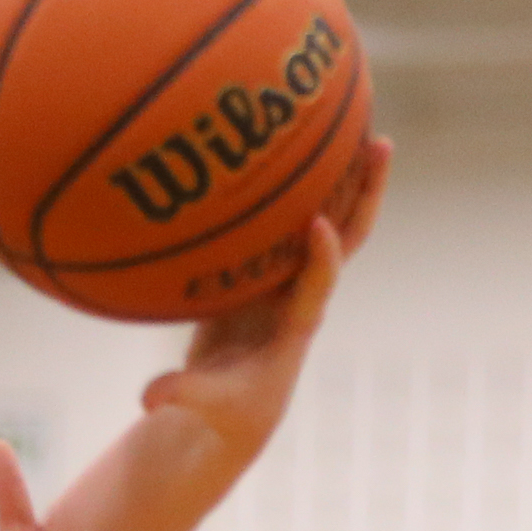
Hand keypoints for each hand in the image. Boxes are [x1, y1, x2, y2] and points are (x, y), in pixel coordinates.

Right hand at [137, 136, 389, 461]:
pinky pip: (290, 212)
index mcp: (294, 326)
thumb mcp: (203, 409)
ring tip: (353, 117)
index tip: (318, 224)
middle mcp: (302, 293)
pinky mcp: (269, 267)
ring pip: (324, 213)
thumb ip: (184, 397)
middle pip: (347, 235)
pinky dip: (297, 178)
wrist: (234, 411)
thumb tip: (151, 397)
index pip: (317, 284)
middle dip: (365, 193)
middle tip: (381, 143)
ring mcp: (289, 276)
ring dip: (341, 171)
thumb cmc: (222, 413)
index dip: (322, 257)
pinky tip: (288, 134)